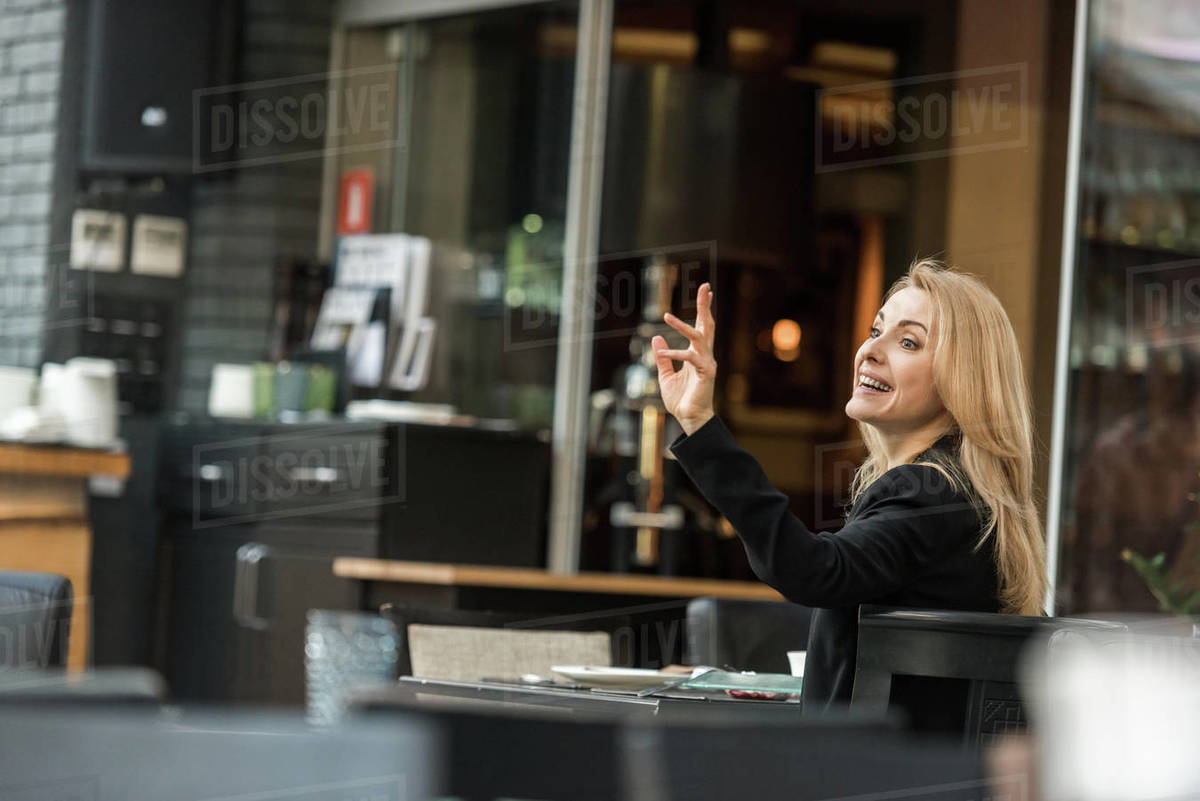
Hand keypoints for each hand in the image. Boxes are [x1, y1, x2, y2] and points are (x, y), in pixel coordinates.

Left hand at [653, 282, 716, 435]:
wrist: (689, 418)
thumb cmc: (681, 399)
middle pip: (707, 325)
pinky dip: (675, 353)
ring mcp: (706, 363)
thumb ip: (663, 357)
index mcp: (696, 354)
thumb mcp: (666, 375)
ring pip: (699, 338)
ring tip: (666, 316)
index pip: (701, 327)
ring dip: (682, 326)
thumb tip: (656, 338)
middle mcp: (704, 355)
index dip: (703, 309)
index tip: (706, 291)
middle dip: (705, 306)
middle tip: (705, 288)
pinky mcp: (705, 373)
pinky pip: (690, 358)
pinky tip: (664, 351)